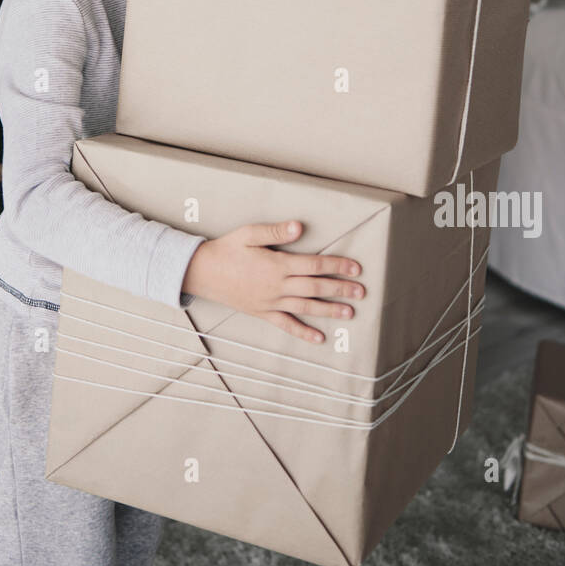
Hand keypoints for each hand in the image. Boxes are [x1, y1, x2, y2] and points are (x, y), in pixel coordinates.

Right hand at [181, 221, 364, 343]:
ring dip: (329, 311)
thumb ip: (276, 231)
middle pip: (316, 288)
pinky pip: (286, 325)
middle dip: (340, 289)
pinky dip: (303, 332)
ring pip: (306, 308)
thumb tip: (300, 227)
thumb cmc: (227, 249)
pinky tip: (319, 338)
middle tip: (361, 292)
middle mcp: (277, 286)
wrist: (202, 272)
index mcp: (277, 264)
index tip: (356, 268)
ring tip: (349, 313)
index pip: (315, 264)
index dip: (337, 265)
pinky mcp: (263, 313)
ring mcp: (271, 302)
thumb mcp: (249, 233)